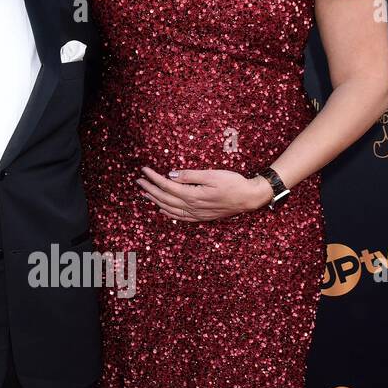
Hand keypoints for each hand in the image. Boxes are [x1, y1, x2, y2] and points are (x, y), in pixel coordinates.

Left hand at [136, 166, 272, 220]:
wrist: (249, 198)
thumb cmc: (233, 183)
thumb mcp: (212, 175)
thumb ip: (190, 175)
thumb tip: (171, 175)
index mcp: (193, 195)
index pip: (167, 186)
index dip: (154, 178)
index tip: (144, 170)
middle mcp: (192, 207)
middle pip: (165, 198)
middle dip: (150, 189)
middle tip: (139, 181)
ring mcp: (196, 213)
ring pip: (170, 208)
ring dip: (155, 201)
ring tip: (145, 194)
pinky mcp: (201, 216)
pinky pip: (180, 217)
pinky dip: (168, 213)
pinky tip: (162, 209)